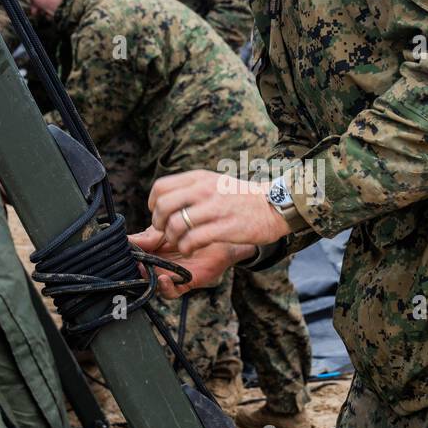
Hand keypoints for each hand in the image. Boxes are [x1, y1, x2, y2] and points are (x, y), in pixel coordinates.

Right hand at [128, 225, 255, 298]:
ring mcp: (169, 275)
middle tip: (133, 263)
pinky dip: (165, 288)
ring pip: (151, 284)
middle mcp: (157, 264)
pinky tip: (163, 279)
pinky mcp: (184, 283)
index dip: (125, 256)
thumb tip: (127, 240)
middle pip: (138, 272)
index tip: (121, 252)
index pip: (132, 256)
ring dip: (146, 279)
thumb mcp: (167, 228)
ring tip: (145, 270)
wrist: (219, 232)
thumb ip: (148, 236)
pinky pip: (170, 292)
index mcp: (149, 249)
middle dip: (134, 270)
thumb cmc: (193, 226)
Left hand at [148, 169, 289, 254]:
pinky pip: (192, 240)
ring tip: (181, 243)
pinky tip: (191, 249)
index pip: (161, 188)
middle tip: (167, 233)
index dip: (153, 205)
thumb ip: (190, 189)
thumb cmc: (241, 198)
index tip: (160, 216)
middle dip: (159, 224)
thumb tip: (164, 200)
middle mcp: (204, 190)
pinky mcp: (225, 227)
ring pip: (175, 225)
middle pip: (163, 206)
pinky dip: (186, 248)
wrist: (274, 206)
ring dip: (173, 239)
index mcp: (199, 178)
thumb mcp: (214, 183)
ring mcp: (215, 208)